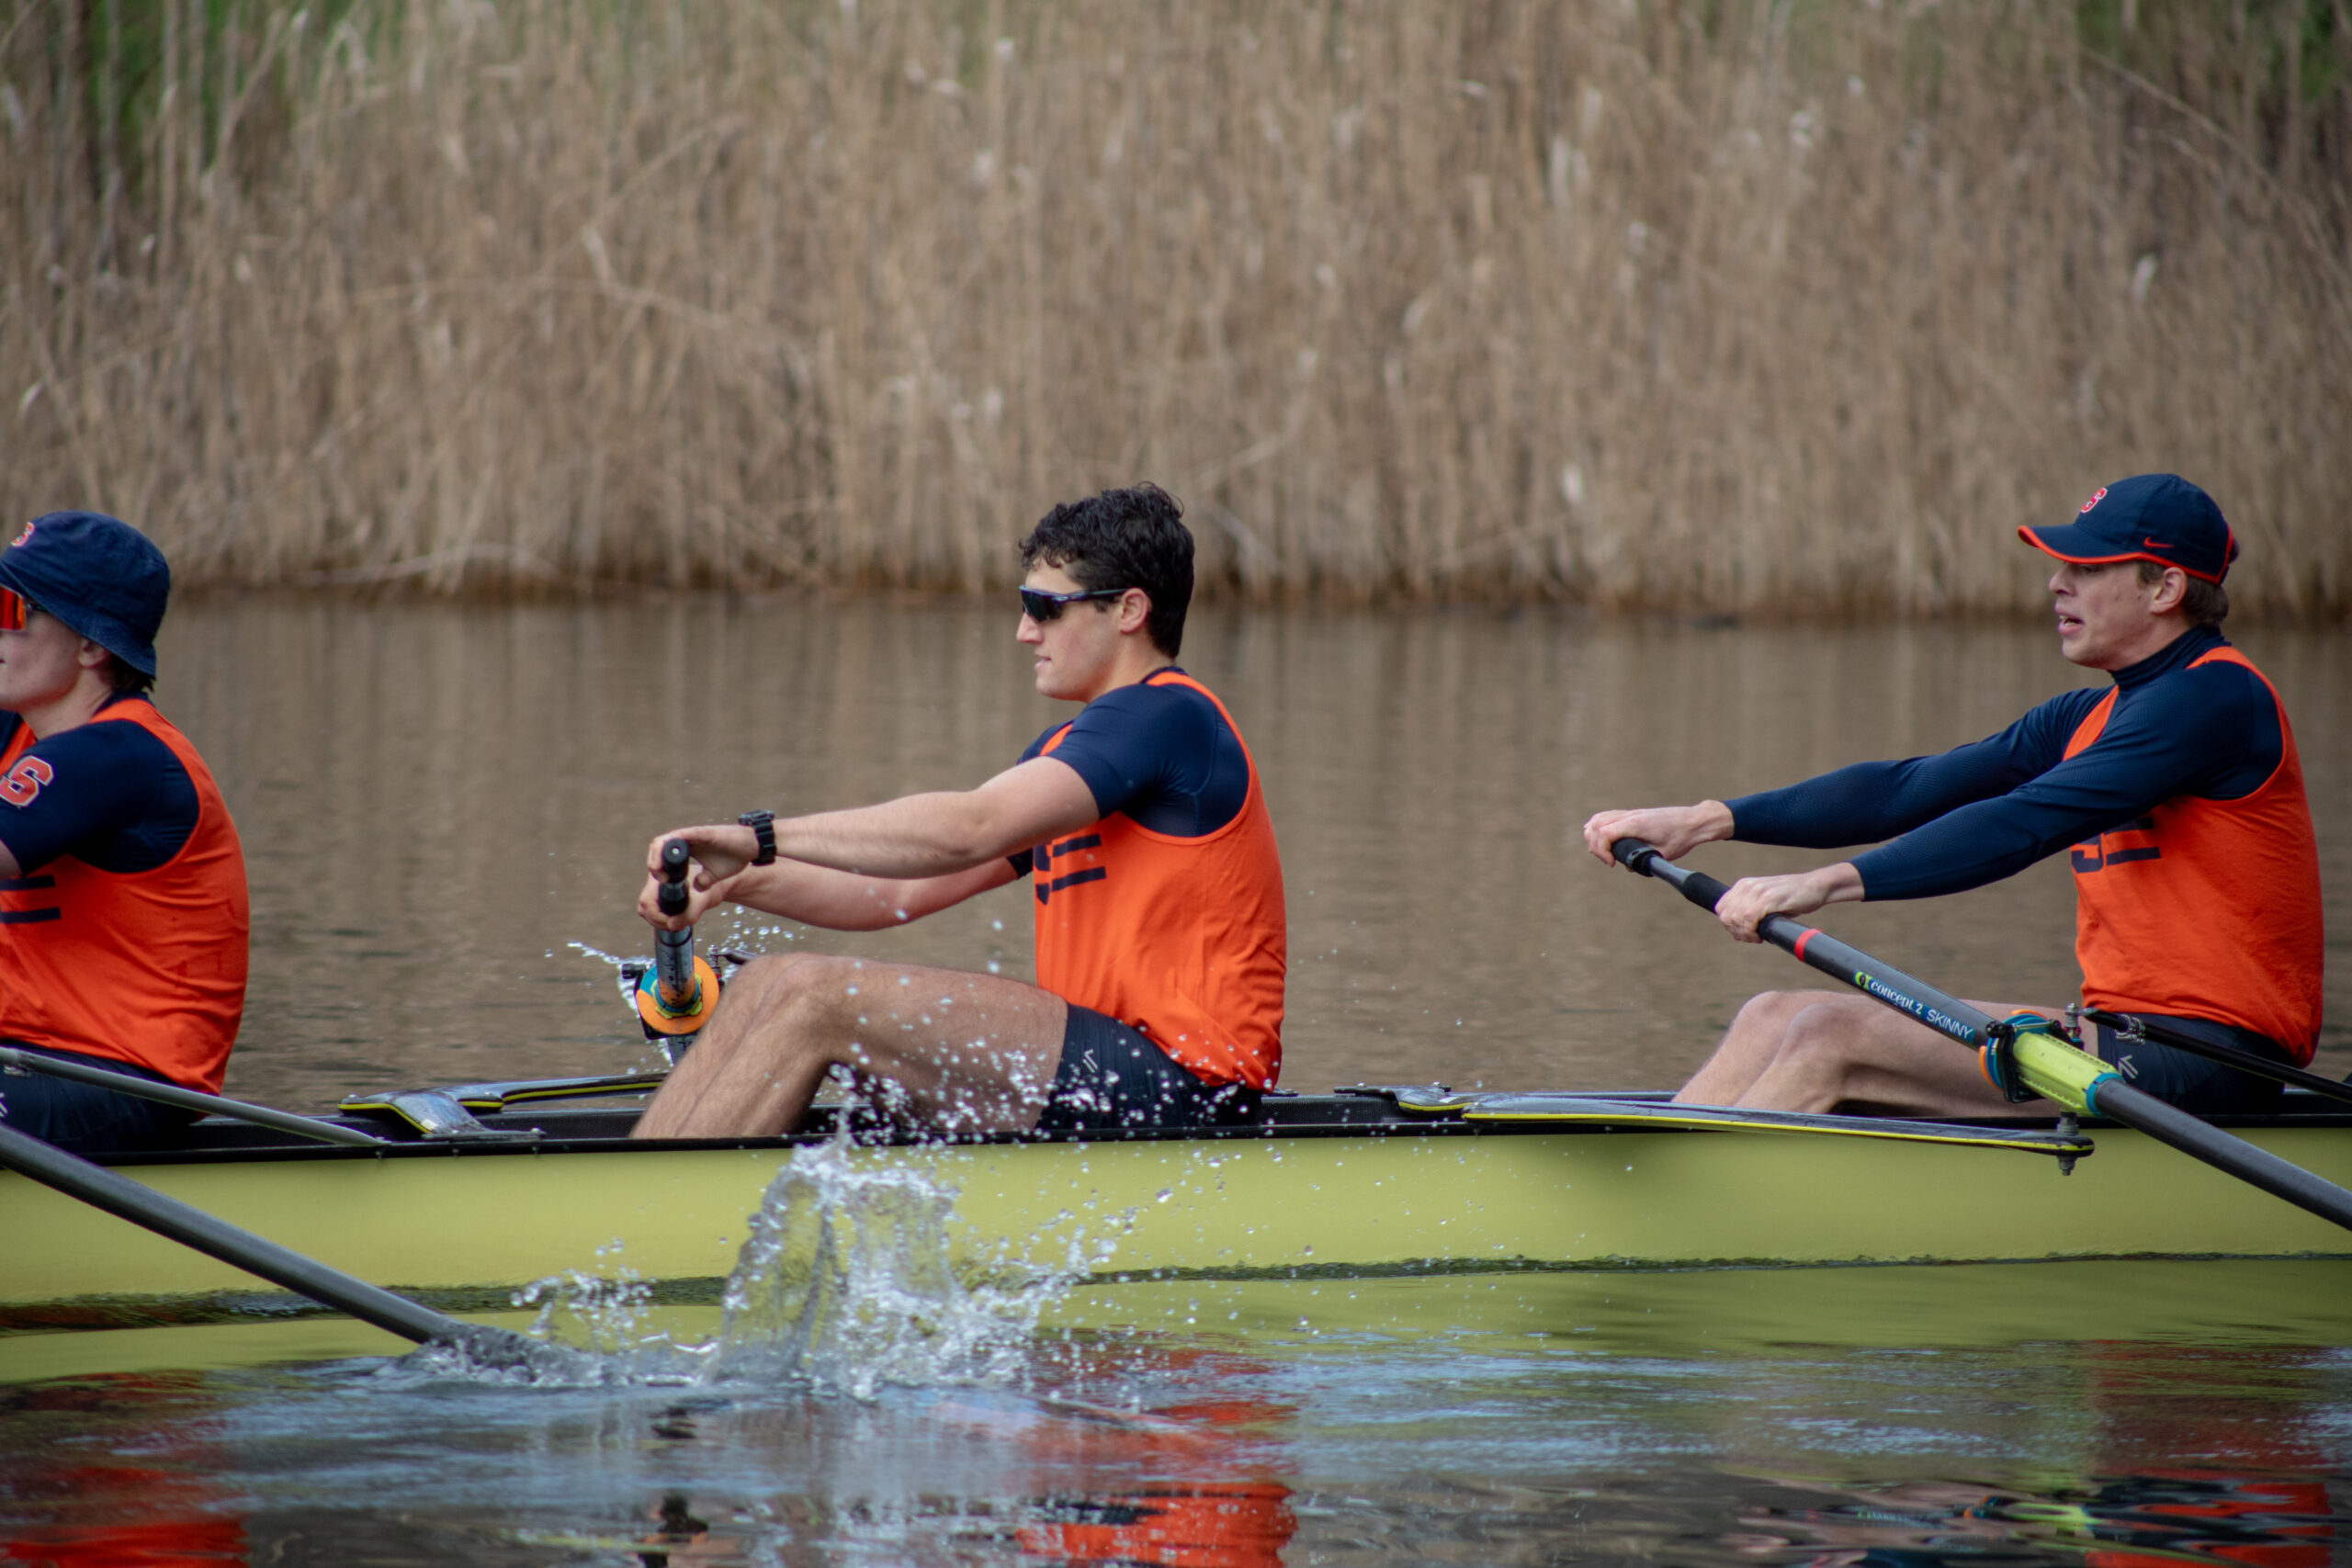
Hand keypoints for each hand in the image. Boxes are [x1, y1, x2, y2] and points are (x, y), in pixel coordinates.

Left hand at [637, 824, 761, 929]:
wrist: (753, 847)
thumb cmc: (736, 856)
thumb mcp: (715, 874)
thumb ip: (704, 880)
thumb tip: (696, 887)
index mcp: (689, 849)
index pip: (664, 855)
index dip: (658, 866)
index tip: (663, 881)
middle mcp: (688, 840)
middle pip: (659, 846)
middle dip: (654, 862)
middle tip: (660, 877)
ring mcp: (693, 835)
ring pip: (665, 840)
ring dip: (657, 855)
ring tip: (658, 870)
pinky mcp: (701, 832)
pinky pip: (681, 836)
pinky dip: (671, 846)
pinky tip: (669, 858)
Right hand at [1581, 801, 1734, 867]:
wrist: (1693, 822)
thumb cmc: (1681, 837)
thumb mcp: (1662, 855)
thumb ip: (1642, 861)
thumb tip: (1628, 867)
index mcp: (1635, 824)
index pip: (1603, 833)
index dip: (1601, 851)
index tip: (1612, 864)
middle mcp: (1629, 816)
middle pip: (1595, 825)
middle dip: (1594, 846)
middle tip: (1608, 860)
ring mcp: (1629, 813)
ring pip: (1598, 819)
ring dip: (1593, 836)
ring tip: (1604, 852)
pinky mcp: (1632, 814)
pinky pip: (1606, 817)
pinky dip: (1599, 828)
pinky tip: (1606, 841)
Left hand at [1712, 863, 1862, 941]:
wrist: (1816, 887)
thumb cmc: (1793, 897)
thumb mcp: (1766, 900)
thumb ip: (1750, 909)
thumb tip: (1736, 928)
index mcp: (1744, 885)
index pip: (1721, 908)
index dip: (1729, 925)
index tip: (1743, 933)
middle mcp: (1747, 886)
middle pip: (1725, 916)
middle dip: (1735, 932)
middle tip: (1751, 938)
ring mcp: (1756, 891)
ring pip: (1735, 919)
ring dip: (1744, 934)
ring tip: (1757, 937)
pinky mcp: (1768, 899)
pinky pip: (1748, 919)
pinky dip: (1751, 932)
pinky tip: (1761, 936)